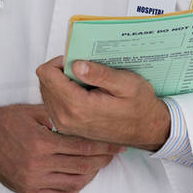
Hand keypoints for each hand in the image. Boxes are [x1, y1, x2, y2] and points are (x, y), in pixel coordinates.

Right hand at [0, 103, 124, 192]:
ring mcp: (33, 180)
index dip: (103, 146)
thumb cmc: (5, 121)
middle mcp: (38, 164)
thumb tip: (85, 116)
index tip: (116, 143)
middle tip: (113, 153)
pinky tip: (79, 178)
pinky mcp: (29, 190)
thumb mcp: (31, 112)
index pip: (83, 147)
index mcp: (40, 142)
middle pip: (83, 166)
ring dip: (91, 174)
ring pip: (75, 183)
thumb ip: (58, 115)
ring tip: (98, 164)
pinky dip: (75, 190)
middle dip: (103, 159)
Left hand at [36, 57, 169, 149]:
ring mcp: (64, 125)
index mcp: (77, 106)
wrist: (147, 131)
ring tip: (86, 83)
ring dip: (62, 82)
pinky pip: (53, 102)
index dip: (60, 62)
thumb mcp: (126, 84)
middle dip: (61, 71)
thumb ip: (99, 74)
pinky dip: (64, 93)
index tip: (79, 61)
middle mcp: (65, 118)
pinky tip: (84, 93)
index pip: (47, 74)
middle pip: (44, 81)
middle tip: (85, 72)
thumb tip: (76, 65)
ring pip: (46, 91)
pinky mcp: (66, 127)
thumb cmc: (140, 106)